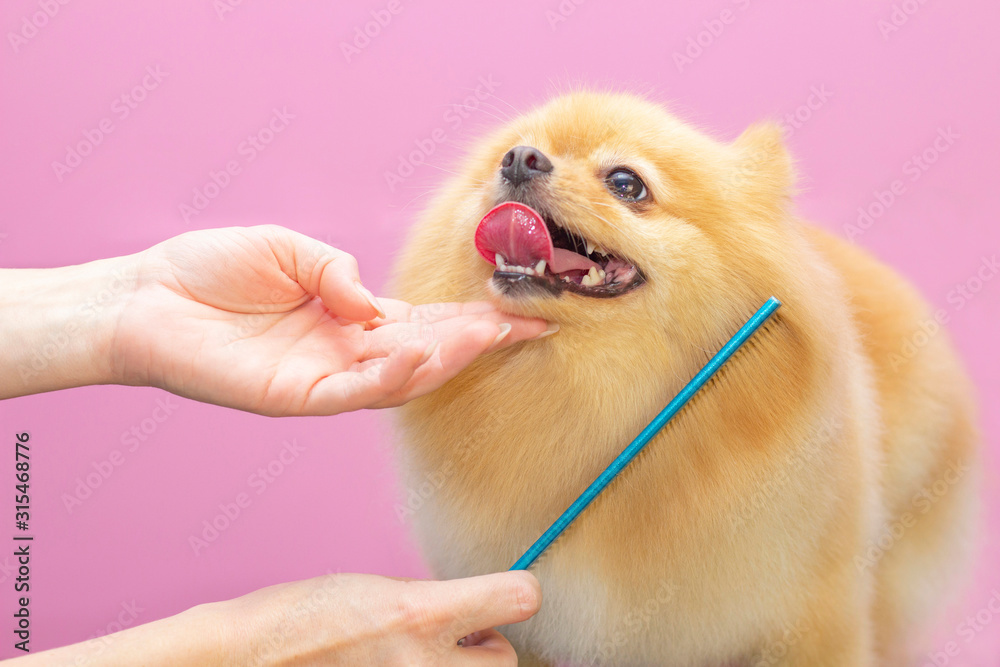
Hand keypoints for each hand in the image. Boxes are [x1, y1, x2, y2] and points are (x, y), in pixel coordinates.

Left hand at [107, 225, 551, 414]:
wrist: (146, 297)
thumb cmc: (213, 269)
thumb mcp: (289, 248)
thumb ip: (337, 271)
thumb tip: (371, 302)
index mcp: (348, 316)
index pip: (424, 321)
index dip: (472, 318)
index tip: (521, 310)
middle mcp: (345, 350)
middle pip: (424, 352)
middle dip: (475, 341)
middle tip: (523, 324)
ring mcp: (322, 377)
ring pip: (398, 379)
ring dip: (441, 357)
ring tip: (481, 333)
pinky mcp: (293, 396)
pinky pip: (351, 393)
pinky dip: (386, 377)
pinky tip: (415, 356)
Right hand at [210, 571, 541, 664]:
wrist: (253, 658)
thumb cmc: (307, 615)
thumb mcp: (379, 586)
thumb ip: (436, 598)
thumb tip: (479, 607)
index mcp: (422, 613)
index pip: (521, 598)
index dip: (516, 591)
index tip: (507, 592)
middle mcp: (424, 663)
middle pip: (506, 659)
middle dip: (484, 646)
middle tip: (451, 637)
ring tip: (420, 658)